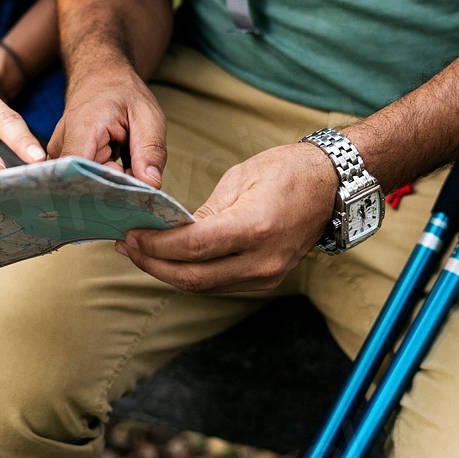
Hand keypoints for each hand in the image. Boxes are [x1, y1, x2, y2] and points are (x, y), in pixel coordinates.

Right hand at [47, 61, 166, 186]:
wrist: (98, 76)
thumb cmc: (122, 92)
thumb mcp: (147, 114)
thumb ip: (150, 149)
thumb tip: (151, 185)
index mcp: (82, 128)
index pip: (80, 174)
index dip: (106, 189)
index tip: (130, 190)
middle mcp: (62, 144)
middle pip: (85, 184)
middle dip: (115, 188)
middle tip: (137, 174)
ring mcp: (60, 155)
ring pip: (87, 185)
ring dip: (112, 182)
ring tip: (125, 159)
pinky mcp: (66, 162)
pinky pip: (86, 180)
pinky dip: (107, 179)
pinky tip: (118, 164)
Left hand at [115, 143, 337, 292]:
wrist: (332, 186)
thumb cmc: (287, 171)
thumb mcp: (239, 178)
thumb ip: (204, 210)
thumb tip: (170, 229)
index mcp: (255, 227)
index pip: (193, 247)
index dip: (156, 245)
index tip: (131, 235)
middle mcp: (262, 259)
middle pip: (194, 277)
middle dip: (153, 264)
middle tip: (127, 247)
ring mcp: (266, 275)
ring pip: (204, 286)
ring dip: (168, 273)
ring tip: (140, 253)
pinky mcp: (266, 279)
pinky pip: (219, 284)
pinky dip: (191, 274)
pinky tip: (170, 259)